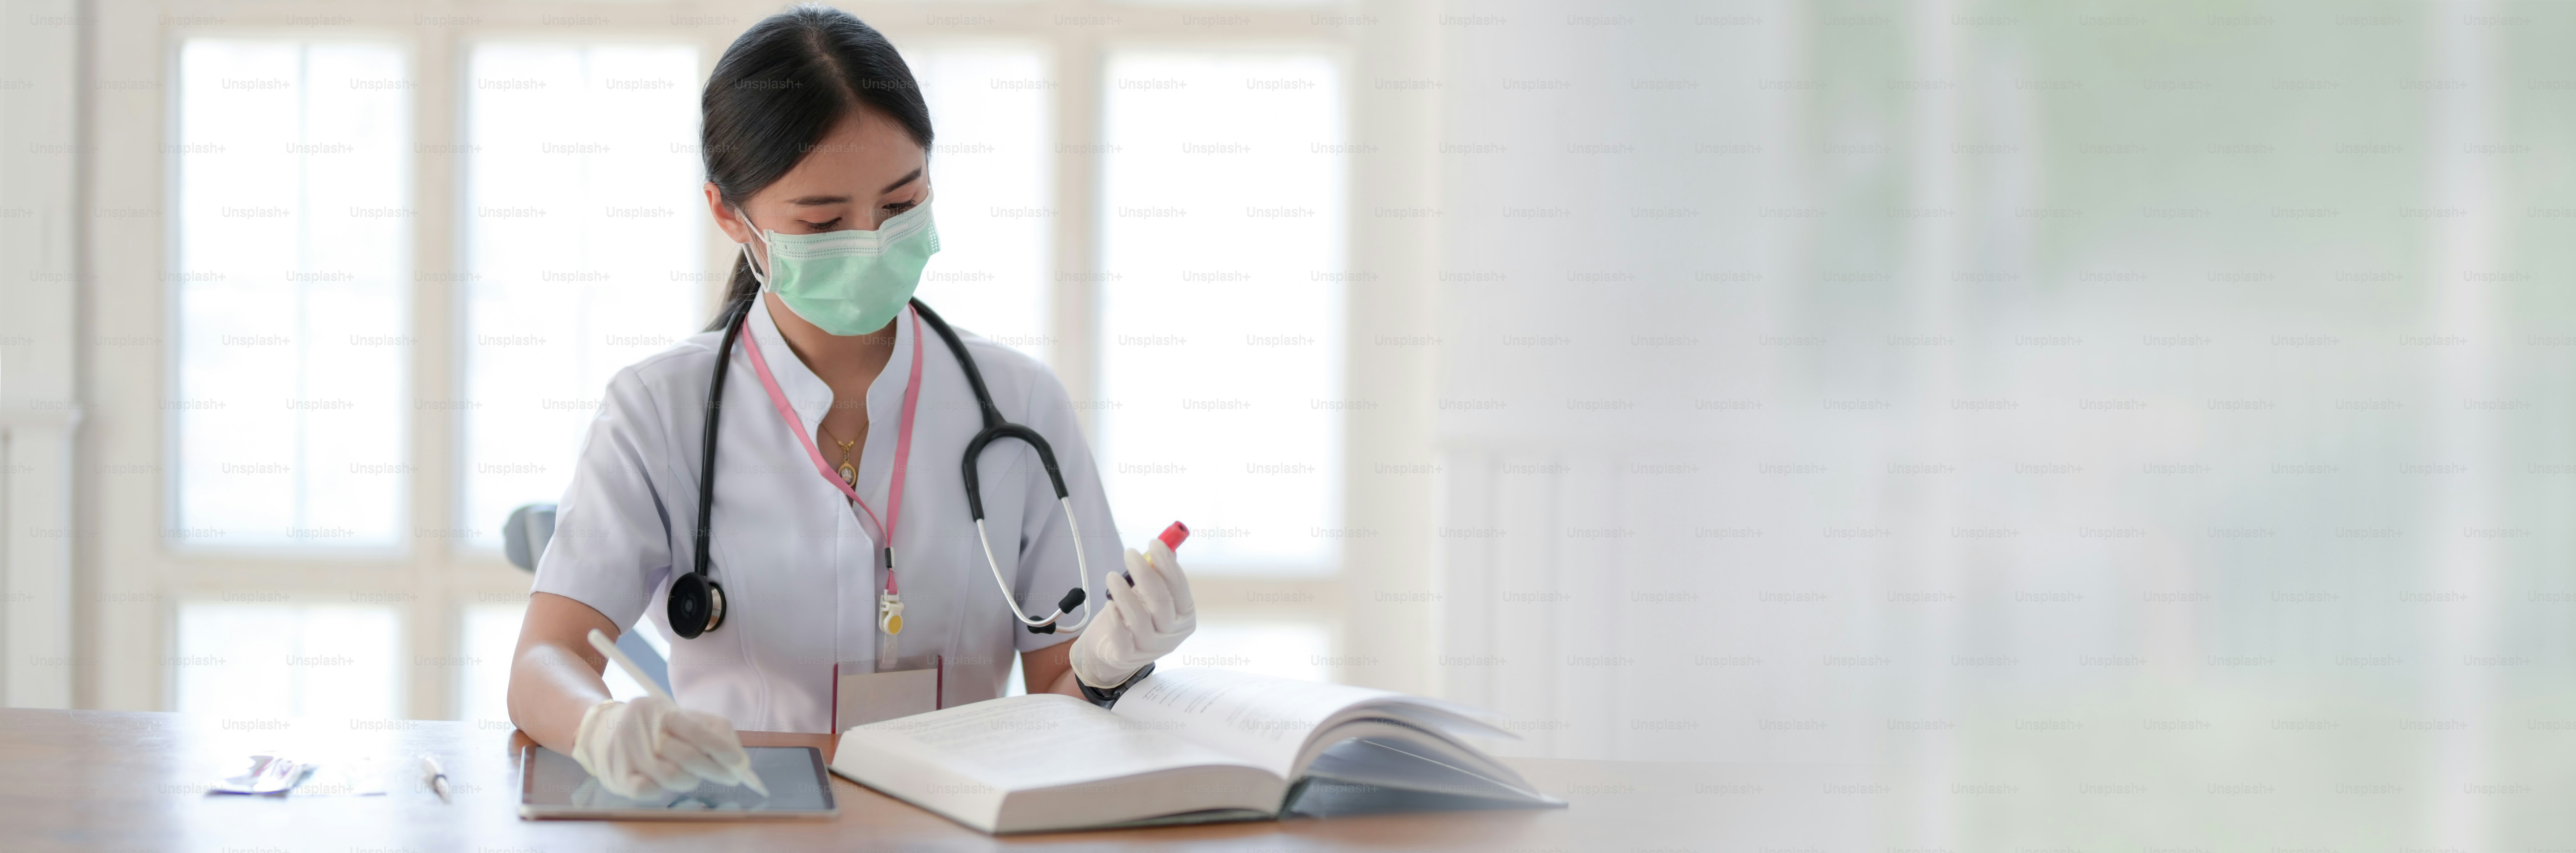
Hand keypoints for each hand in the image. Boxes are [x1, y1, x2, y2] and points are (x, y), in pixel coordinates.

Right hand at [570, 696, 758, 797]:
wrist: (601, 730)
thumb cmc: (652, 727)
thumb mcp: (679, 717)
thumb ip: (711, 731)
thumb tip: (739, 760)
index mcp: (662, 710)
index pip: (697, 729)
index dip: (722, 749)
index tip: (742, 766)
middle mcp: (642, 728)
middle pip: (688, 757)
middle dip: (715, 770)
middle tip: (729, 777)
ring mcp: (627, 752)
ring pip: (672, 777)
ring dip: (688, 780)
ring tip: (688, 775)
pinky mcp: (616, 775)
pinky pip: (647, 791)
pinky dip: (660, 791)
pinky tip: (660, 783)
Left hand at [1070, 539, 1196, 687]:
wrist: (1112, 649)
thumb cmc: (1134, 615)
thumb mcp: (1149, 594)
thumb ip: (1159, 573)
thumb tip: (1165, 544)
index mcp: (1184, 616)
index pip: (1180, 589)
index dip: (1169, 565)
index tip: (1155, 543)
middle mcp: (1172, 634)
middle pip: (1162, 603)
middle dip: (1145, 574)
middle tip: (1130, 553)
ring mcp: (1151, 649)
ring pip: (1140, 620)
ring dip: (1124, 594)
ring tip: (1111, 576)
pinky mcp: (1127, 657)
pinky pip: (1122, 638)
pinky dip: (1115, 619)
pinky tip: (1109, 605)